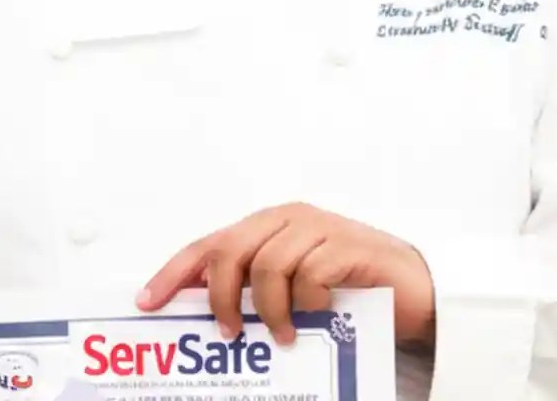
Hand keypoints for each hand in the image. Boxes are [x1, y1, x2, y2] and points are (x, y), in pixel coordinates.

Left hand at [136, 203, 434, 346]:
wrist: (409, 287)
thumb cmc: (346, 288)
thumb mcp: (292, 287)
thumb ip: (254, 288)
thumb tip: (203, 315)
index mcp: (267, 225)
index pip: (208, 244)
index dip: (174, 272)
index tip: (147, 302)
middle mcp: (289, 219)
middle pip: (231, 250)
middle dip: (220, 297)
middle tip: (229, 334)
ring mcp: (320, 228)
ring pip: (268, 265)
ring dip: (270, 310)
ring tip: (284, 337)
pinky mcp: (347, 245)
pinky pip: (310, 273)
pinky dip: (308, 301)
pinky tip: (319, 314)